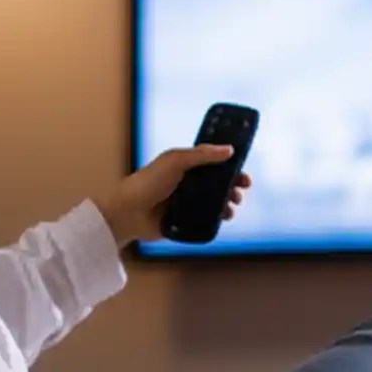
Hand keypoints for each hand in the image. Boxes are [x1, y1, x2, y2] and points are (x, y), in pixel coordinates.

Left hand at [94, 145, 252, 245]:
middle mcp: (187, 184)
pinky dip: (216, 219)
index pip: (214, 164)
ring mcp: (186, 203)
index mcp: (185, 166)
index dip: (230, 168)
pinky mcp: (184, 221)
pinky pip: (206, 219)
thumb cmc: (148, 182)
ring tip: (230, 209)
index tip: (243, 173)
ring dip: (227, 205)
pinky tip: (221, 219)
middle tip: (240, 192)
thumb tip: (229, 150)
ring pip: (215, 203)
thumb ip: (202, 154)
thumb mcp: (175, 161)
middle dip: (232, 188)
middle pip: (218, 184)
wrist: (128, 212)